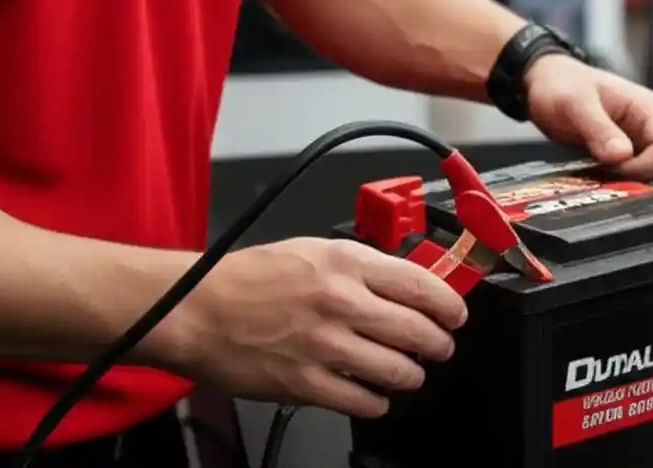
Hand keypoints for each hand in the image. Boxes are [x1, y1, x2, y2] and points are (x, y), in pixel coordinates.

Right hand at [176, 237, 466, 417]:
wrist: (197, 310)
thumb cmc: (249, 278)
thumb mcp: (313, 251)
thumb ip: (361, 267)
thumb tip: (407, 285)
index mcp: (346, 263)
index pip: (422, 285)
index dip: (450, 305)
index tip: (456, 314)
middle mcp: (342, 302)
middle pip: (420, 331)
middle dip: (439, 344)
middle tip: (439, 347)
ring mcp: (325, 345)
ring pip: (398, 370)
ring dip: (412, 375)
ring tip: (409, 372)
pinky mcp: (306, 383)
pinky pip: (364, 401)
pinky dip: (377, 401)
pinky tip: (374, 394)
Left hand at [524, 54, 652, 186]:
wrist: (541, 83)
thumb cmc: (559, 83)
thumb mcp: (574, 102)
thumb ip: (598, 128)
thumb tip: (622, 155)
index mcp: (647, 109)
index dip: (647, 167)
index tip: (618, 170)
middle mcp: (648, 127)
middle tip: (621, 188)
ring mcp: (638, 143)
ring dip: (639, 187)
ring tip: (609, 187)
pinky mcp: (624, 157)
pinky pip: (637, 179)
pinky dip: (626, 188)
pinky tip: (604, 187)